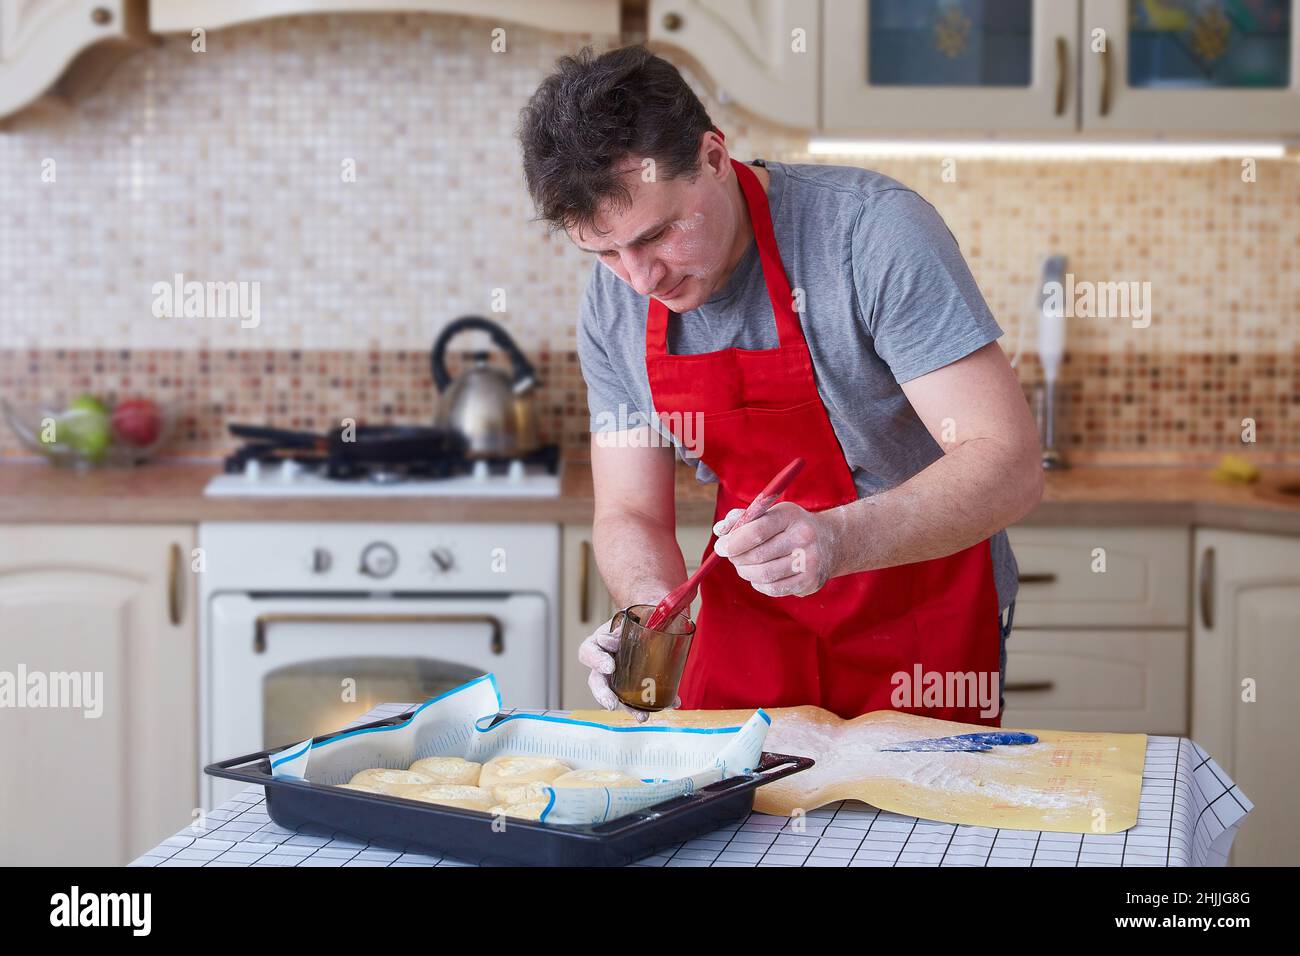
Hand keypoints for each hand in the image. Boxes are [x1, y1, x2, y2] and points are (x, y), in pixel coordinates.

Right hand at [576, 611, 681, 722]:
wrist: (658, 616)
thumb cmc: (643, 613)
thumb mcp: (638, 612)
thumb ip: (629, 621)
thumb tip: (612, 640)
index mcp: (600, 642)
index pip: (588, 652)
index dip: (595, 660)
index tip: (609, 667)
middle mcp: (606, 661)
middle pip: (597, 681)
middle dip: (603, 694)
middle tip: (612, 704)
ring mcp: (621, 675)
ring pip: (618, 695)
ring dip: (629, 708)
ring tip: (642, 716)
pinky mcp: (639, 683)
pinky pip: (643, 696)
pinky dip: (659, 700)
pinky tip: (672, 701)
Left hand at [712, 501, 840, 596]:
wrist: (830, 541)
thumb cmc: (790, 526)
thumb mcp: (771, 513)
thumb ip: (743, 518)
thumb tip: (720, 531)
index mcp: (790, 516)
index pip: (756, 530)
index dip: (733, 541)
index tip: (721, 547)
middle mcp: (803, 537)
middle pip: (758, 555)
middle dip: (737, 558)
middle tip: (731, 556)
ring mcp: (809, 561)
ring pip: (764, 574)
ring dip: (746, 572)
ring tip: (743, 565)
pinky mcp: (810, 581)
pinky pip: (774, 589)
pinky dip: (759, 583)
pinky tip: (758, 575)